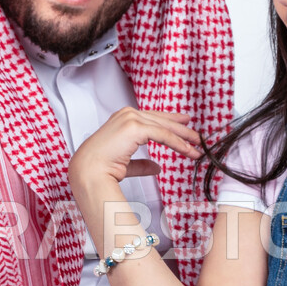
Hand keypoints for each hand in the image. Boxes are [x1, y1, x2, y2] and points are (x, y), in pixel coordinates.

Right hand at [68, 107, 200, 187]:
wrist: (89, 171)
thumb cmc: (101, 168)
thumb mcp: (127, 163)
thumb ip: (142, 164)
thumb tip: (156, 167)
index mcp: (123, 118)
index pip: (152, 117)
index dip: (171, 120)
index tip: (185, 122)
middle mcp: (127, 114)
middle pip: (161, 120)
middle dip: (182, 128)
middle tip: (197, 135)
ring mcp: (131, 118)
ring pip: (164, 127)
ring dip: (184, 137)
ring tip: (197, 145)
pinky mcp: (135, 126)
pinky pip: (163, 135)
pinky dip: (178, 143)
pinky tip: (188, 151)